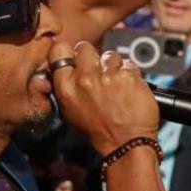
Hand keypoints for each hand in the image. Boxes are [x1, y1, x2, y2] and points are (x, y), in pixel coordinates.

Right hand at [49, 41, 158, 155]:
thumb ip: (65, 87)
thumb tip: (65, 68)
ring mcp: (107, 75)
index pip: (59, 50)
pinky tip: (129, 89)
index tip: (75, 57)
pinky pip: (128, 64)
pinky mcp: (128, 75)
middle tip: (99, 71)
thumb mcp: (69, 111)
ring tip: (117, 85)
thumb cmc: (99, 131)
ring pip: (109, 55)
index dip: (69, 52)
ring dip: (113, 67)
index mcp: (65, 87)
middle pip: (85, 48)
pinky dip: (130, 74)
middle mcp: (84, 78)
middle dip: (92, 57)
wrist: (126, 143)